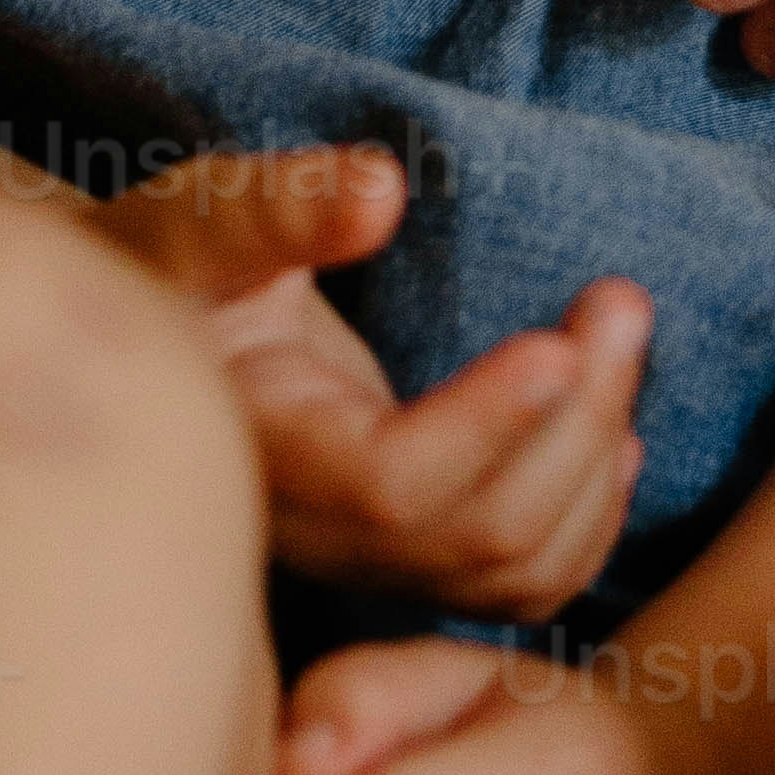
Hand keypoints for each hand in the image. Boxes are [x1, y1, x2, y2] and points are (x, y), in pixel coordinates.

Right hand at [113, 144, 647, 617]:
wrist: (154, 340)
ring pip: (516, 572)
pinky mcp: (409, 559)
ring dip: (596, 461)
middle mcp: (317, 533)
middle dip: (574, 422)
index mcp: (264, 451)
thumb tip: (381, 190)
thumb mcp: (197, 219)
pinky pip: (522, 585)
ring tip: (620, 335)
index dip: (487, 426)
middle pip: (476, 534)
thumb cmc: (168, 269)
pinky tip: (616, 433)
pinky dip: (591, 520)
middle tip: (620, 299)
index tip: (560, 342)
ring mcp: (368, 560)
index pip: (390, 485)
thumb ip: (276, 206)